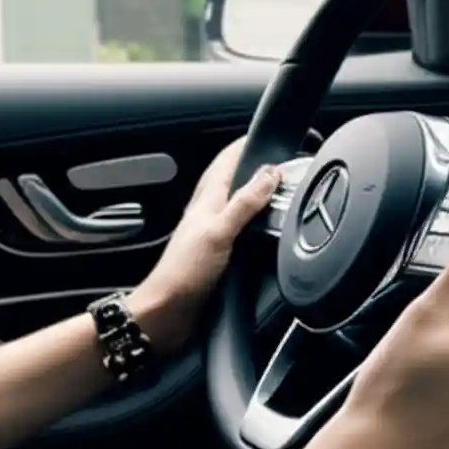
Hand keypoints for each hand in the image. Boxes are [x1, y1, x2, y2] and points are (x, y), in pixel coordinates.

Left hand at [128, 137, 279, 355]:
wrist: (167, 312)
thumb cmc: (184, 273)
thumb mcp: (219, 232)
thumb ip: (245, 203)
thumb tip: (269, 173)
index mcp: (207, 200)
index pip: (228, 159)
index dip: (246, 145)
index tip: (269, 135)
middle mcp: (209, 212)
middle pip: (234, 179)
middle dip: (255, 166)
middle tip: (281, 160)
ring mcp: (213, 233)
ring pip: (237, 203)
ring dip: (255, 193)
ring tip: (279, 187)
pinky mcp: (218, 254)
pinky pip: (241, 228)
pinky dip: (255, 222)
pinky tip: (266, 229)